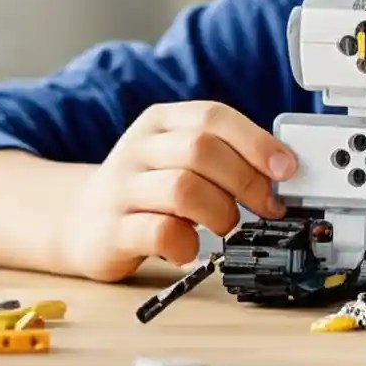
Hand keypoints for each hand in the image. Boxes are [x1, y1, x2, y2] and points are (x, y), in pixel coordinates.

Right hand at [66, 101, 296, 282]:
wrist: (80, 219)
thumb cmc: (146, 189)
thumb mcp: (178, 157)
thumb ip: (222, 155)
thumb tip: (282, 169)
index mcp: (160, 121)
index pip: (212, 116)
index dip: (256, 142)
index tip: (286, 168)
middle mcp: (139, 148)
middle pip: (202, 150)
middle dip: (246, 181)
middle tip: (265, 206)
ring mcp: (122, 188)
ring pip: (183, 188)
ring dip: (220, 212)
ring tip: (225, 225)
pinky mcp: (112, 230)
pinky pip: (160, 232)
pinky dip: (188, 245)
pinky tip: (190, 248)